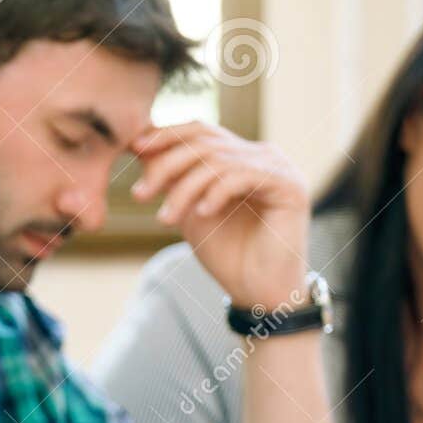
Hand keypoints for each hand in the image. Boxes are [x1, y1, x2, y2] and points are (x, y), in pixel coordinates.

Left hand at [131, 121, 310, 311]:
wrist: (259, 291)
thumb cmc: (227, 254)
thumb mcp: (189, 211)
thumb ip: (172, 181)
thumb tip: (139, 148)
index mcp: (239, 156)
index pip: (199, 130)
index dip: (165, 135)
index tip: (132, 149)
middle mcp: (260, 155)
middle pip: (205, 141)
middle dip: (165, 165)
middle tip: (140, 195)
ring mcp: (277, 167)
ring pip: (218, 160)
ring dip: (183, 190)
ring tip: (166, 219)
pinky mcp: (289, 186)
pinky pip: (243, 176)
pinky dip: (215, 193)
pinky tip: (201, 214)